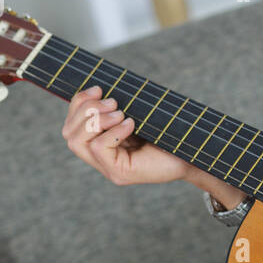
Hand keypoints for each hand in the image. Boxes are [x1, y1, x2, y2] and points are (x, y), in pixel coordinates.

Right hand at [62, 85, 189, 185]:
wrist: (193, 156)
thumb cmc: (170, 135)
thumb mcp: (139, 116)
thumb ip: (118, 107)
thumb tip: (99, 89)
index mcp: (101, 143)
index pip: (71, 125)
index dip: (78, 102)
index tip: (99, 88)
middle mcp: (101, 159)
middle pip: (68, 133)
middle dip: (86, 110)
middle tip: (115, 102)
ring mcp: (108, 168)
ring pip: (77, 142)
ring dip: (97, 120)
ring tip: (122, 114)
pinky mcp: (119, 174)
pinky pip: (99, 148)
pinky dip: (112, 131)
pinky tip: (131, 125)